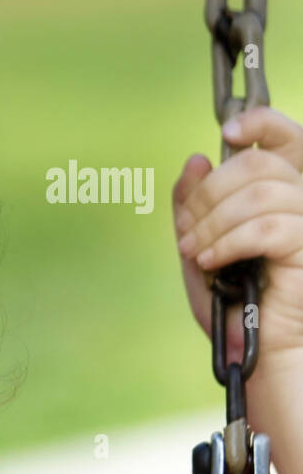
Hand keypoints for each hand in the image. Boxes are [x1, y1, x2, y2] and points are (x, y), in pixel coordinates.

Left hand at [172, 106, 302, 378]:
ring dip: (213, 222)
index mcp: (284, 192)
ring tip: (196, 252)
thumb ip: (194, 204)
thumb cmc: (231, 300)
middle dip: (209, 193)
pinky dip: (228, 241)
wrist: (252, 350)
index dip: (262, 123)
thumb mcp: (200, 243)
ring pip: (260, 193)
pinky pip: (267, 227)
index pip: (287, 138)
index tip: (228, 131)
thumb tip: (196, 158)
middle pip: (259, 163)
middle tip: (187, 231)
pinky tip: (211, 261)